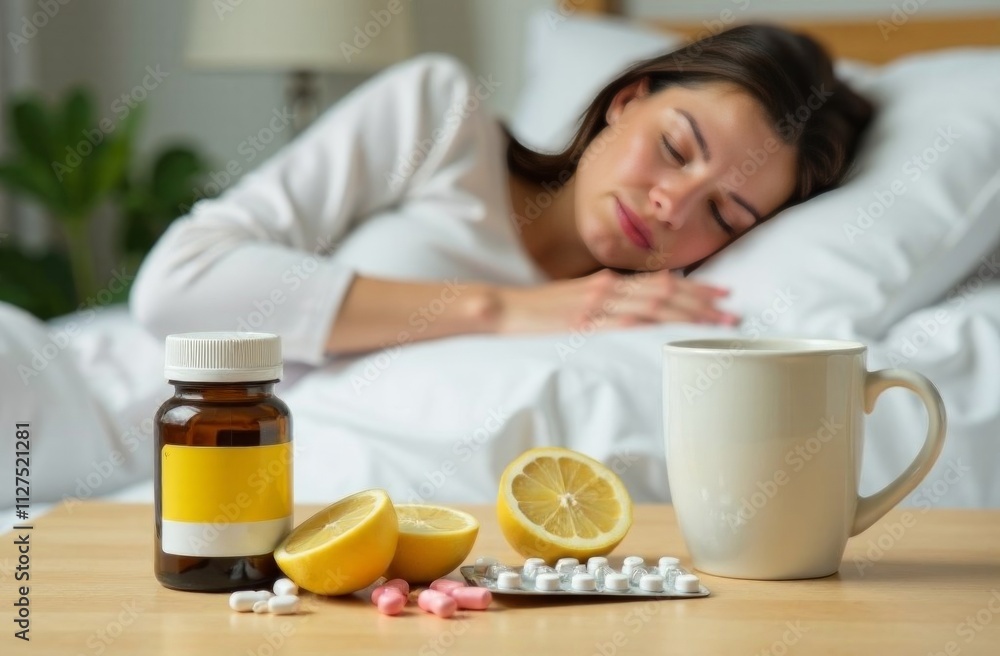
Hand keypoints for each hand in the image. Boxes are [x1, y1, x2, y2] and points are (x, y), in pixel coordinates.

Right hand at [494, 269, 738, 334]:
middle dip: (702, 301)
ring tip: (717, 322)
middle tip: (733, 310)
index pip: (660, 282)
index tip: (722, 293)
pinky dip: (652, 323)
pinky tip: (672, 328)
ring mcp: (596, 304)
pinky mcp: (583, 322)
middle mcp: (608, 288)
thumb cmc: (539, 309)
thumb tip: (637, 311)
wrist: (503, 307)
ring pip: (653, 305)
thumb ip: (607, 303)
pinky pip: (624, 321)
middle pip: (665, 292)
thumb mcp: (577, 301)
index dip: (694, 287)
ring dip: (689, 313)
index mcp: (608, 282)